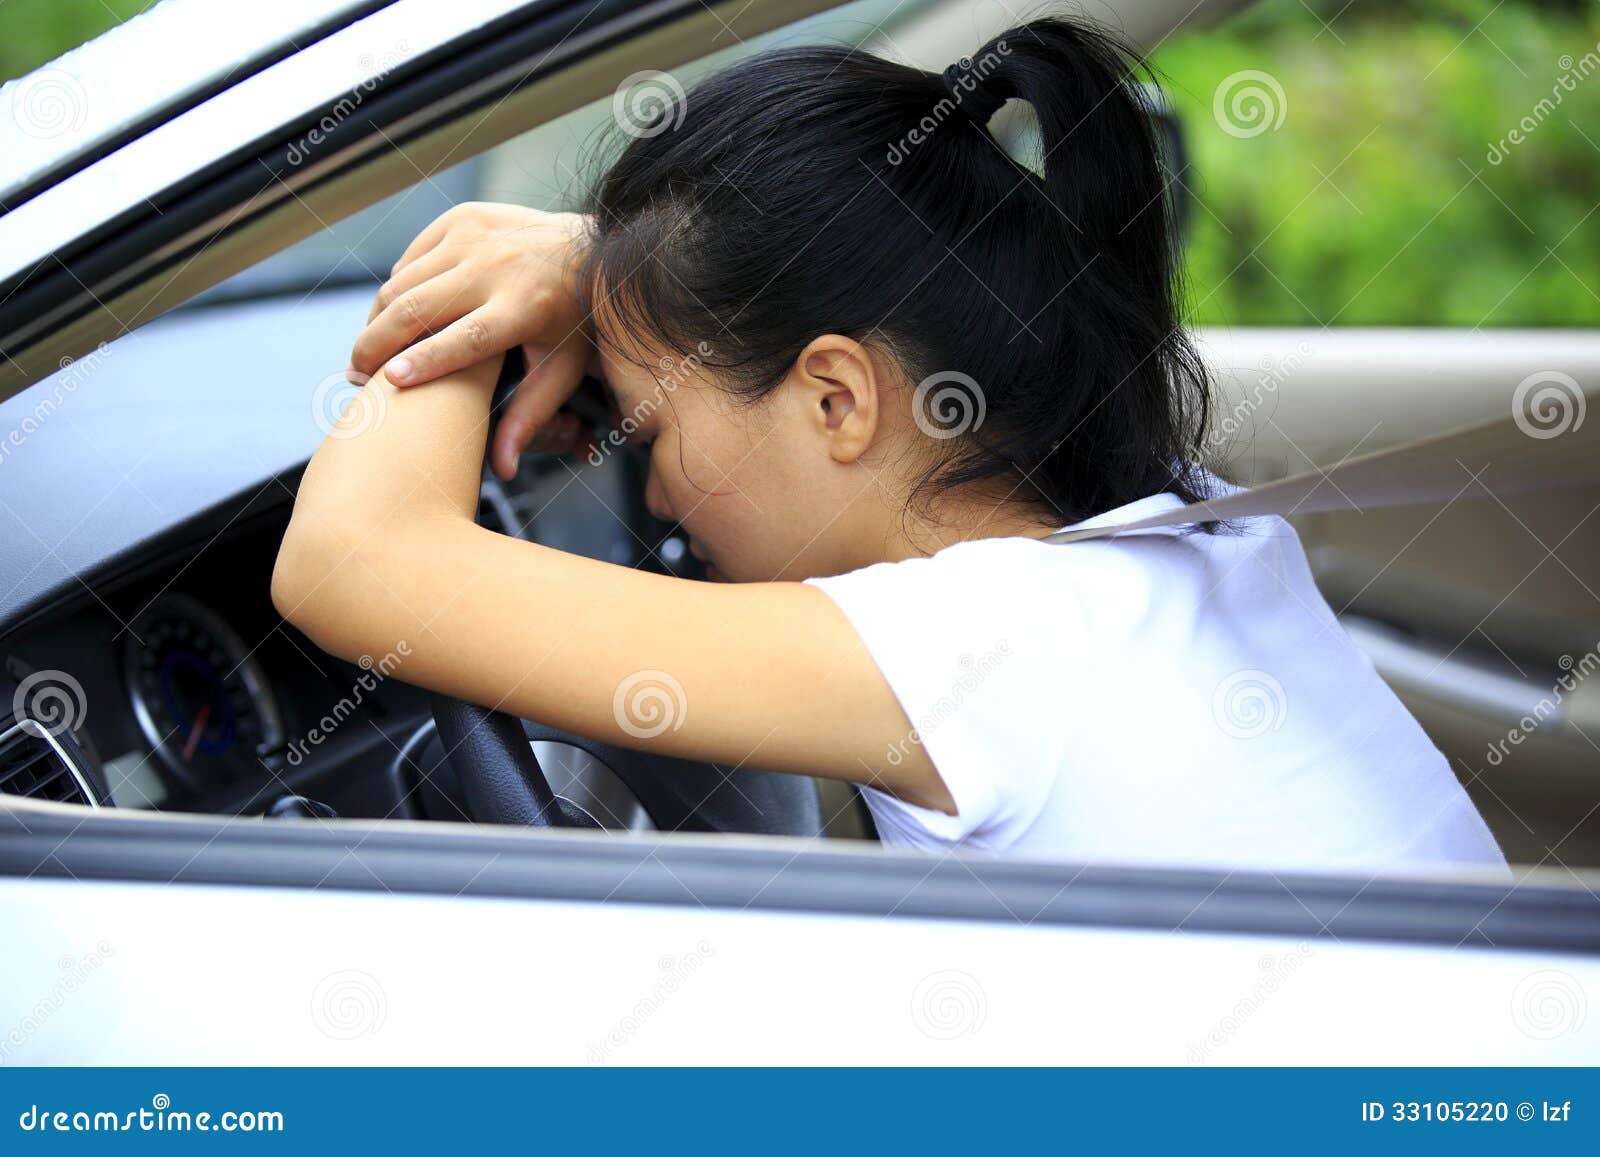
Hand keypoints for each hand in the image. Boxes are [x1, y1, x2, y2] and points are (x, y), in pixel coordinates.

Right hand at [351, 203, 594, 478]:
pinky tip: (394, 317)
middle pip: (417, 307)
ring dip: (377, 319)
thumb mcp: (562, 371)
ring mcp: (475, 236)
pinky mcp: (460, 218)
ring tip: (368, 354)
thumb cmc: (573, 324)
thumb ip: (529, 417)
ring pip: (403, 282)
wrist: (588, 249)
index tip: (389, 381)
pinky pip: (410, 259)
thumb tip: (500, 470)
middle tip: (356, 376)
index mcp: (524, 307)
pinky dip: (395, 289)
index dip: (426, 361)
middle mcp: (497, 266)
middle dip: (375, 343)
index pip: (466, 338)